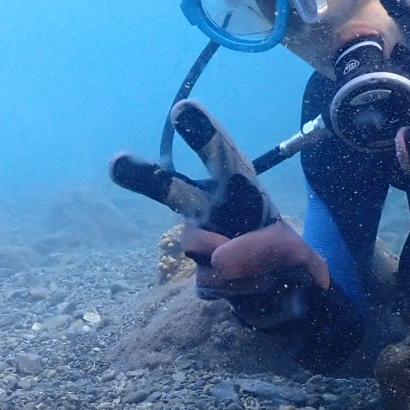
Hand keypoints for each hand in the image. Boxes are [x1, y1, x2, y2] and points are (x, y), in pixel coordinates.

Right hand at [111, 101, 330, 308]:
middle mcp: (212, 208)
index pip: (220, 156)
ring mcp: (202, 242)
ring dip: (233, 261)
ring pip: (195, 246)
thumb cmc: (290, 257)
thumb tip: (216, 260)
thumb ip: (260, 248)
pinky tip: (257, 285)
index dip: (202, 133)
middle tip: (117, 163)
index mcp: (238, 188)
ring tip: (267, 269)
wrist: (291, 298)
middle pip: (173, 189)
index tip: (184, 111)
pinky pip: (208, 281)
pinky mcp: (200, 275)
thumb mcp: (293, 249)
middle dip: (145, 177)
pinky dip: (236, 288)